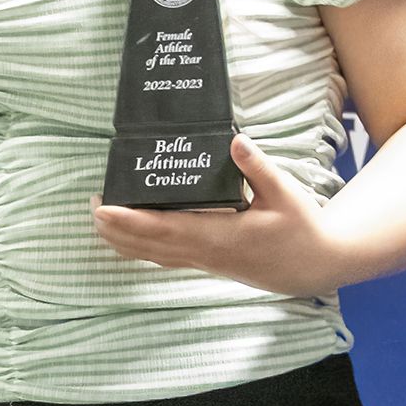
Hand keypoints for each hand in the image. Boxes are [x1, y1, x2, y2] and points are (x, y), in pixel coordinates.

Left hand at [92, 132, 361, 296]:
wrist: (314, 266)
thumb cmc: (301, 227)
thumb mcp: (285, 194)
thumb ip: (258, 168)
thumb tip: (235, 140)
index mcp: (221, 235)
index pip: (166, 227)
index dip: (131, 219)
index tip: (104, 208)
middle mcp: (206, 252)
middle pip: (149, 244)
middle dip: (116, 227)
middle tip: (91, 205)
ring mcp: (204, 260)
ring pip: (153, 254)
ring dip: (123, 239)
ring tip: (98, 218)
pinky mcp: (207, 261)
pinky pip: (164, 258)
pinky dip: (140, 248)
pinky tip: (126, 237)